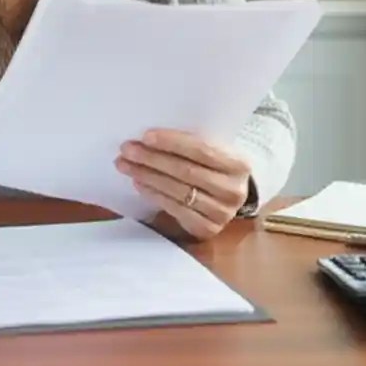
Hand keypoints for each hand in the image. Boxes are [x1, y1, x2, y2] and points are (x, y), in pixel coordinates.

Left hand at [114, 129, 251, 241]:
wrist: (230, 197)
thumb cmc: (216, 167)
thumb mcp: (215, 152)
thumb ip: (192, 145)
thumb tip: (150, 138)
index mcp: (239, 164)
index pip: (201, 150)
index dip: (171, 142)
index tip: (145, 136)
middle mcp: (233, 190)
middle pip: (185, 171)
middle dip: (152, 159)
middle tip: (127, 149)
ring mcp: (222, 213)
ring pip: (177, 191)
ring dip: (147, 176)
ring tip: (126, 165)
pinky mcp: (207, 228)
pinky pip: (174, 209)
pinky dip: (154, 194)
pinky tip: (139, 183)